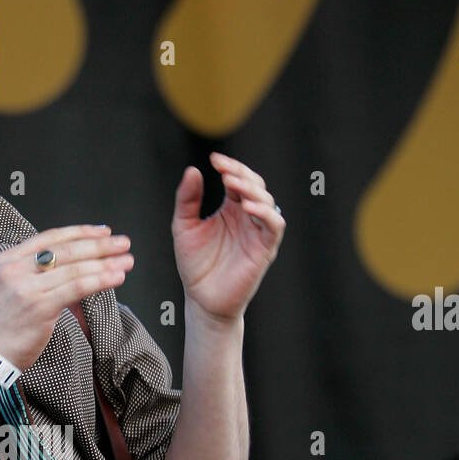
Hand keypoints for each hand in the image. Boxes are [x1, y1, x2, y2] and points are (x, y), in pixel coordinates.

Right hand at [0, 224, 133, 368]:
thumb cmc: (3, 324)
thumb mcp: (13, 287)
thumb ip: (38, 273)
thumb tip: (77, 265)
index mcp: (9, 259)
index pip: (51, 237)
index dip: (81, 232)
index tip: (103, 232)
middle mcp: (16, 269)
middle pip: (66, 250)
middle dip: (99, 245)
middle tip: (122, 243)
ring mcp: (27, 288)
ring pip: (74, 269)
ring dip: (105, 263)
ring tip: (126, 261)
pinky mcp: (39, 307)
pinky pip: (76, 288)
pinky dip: (99, 281)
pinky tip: (115, 277)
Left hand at [171, 152, 284, 323]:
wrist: (202, 298)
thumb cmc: (194, 265)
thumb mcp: (184, 227)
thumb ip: (187, 200)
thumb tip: (193, 170)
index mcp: (231, 209)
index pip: (237, 180)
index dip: (229, 167)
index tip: (214, 160)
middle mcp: (247, 217)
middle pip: (255, 185)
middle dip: (241, 174)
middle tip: (223, 169)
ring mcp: (258, 232)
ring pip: (267, 201)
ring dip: (252, 189)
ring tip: (232, 185)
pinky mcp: (265, 248)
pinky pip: (274, 225)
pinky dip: (265, 212)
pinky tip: (247, 207)